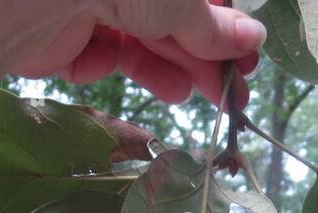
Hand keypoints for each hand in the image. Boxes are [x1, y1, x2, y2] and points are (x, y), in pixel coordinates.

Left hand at [15, 0, 265, 104]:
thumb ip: (212, 27)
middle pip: (171, 23)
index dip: (224, 30)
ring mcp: (92, 5)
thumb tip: (253, 39)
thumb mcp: (181, 2)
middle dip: (202, 58)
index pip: (199, 1)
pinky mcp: (64, 38)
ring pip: (138, 43)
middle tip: (232, 97)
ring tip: (189, 95)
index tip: (246, 62)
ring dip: (166, 69)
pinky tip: (109, 63)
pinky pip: (97, 55)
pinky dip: (106, 63)